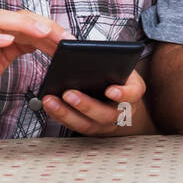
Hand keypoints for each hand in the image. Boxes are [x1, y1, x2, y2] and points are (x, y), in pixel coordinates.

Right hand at [0, 9, 71, 117]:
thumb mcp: (0, 60)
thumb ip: (19, 47)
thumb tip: (43, 42)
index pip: (28, 22)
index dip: (51, 29)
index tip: (70, 40)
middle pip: (19, 17)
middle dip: (44, 25)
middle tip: (65, 37)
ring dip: (24, 24)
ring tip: (43, 31)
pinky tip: (8, 40)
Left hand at [41, 68, 155, 136]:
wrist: (122, 100)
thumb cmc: (118, 78)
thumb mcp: (120, 67)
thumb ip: (110, 63)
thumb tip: (87, 52)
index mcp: (133, 91)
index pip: (133, 93)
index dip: (123, 94)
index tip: (110, 90)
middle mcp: (122, 112)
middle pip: (107, 114)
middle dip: (86, 105)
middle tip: (68, 93)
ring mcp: (106, 124)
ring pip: (87, 124)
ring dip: (66, 113)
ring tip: (50, 100)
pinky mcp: (91, 129)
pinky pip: (74, 127)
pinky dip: (60, 116)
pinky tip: (49, 106)